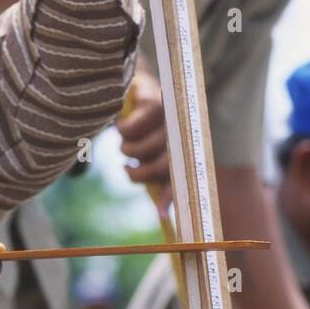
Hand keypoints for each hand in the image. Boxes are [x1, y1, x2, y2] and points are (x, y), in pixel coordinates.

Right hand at [117, 66, 171, 209]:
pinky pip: (128, 130)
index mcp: (187, 150)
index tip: (160, 216)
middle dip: (138, 173)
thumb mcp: (155, 158)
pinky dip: (122, 132)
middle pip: (158, 167)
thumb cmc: (148, 133)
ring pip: (139, 150)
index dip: (169, 197)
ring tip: (126, 146)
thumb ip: (160, 183)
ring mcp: (170, 117)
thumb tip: (162, 215)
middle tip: (127, 168)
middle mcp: (183, 134)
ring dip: (126, 151)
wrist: (139, 92)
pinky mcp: (152, 102)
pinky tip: (123, 126)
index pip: (181, 176)